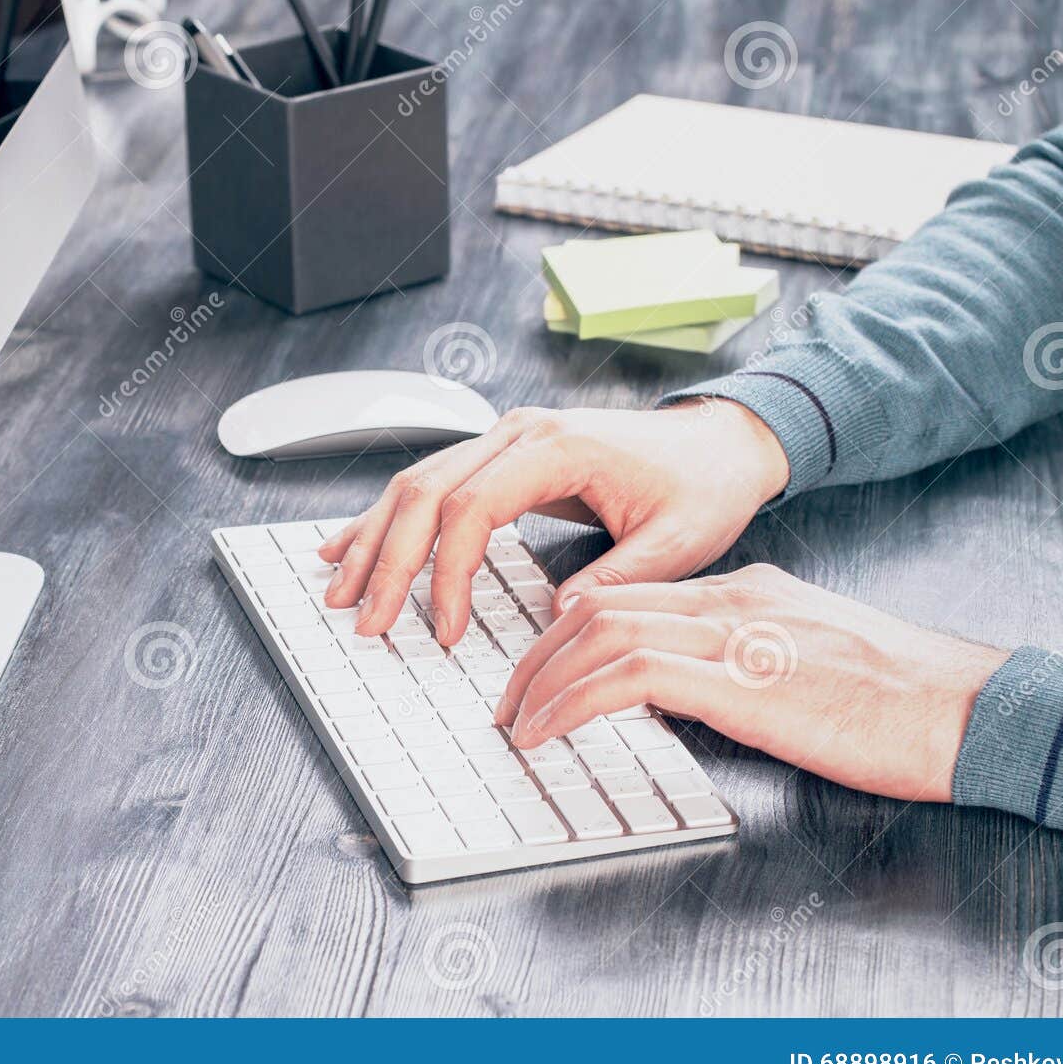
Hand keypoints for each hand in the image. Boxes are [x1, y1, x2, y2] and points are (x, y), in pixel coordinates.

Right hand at [318, 400, 789, 645]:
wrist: (720, 442)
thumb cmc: (702, 485)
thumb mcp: (676, 543)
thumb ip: (616, 581)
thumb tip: (557, 620)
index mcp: (556, 446)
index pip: (471, 508)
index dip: (446, 574)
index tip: (446, 631)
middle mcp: (518, 433)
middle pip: (426, 493)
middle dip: (389, 561)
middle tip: (366, 621)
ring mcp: (504, 438)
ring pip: (416, 484)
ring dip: (375, 539)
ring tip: (342, 590)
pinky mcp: (501, 455)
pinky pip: (431, 483)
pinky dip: (389, 517)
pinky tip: (352, 544)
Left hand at [496, 564, 1009, 801]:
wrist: (966, 708)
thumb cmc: (900, 699)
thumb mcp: (808, 658)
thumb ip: (744, 656)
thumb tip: (685, 687)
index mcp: (747, 591)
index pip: (629, 595)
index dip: (568, 631)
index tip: (539, 668)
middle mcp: (732, 601)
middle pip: (599, 607)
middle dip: (538, 654)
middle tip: (508, 698)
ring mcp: (734, 636)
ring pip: (601, 634)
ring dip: (542, 681)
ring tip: (514, 723)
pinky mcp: (739, 681)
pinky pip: (628, 677)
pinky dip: (573, 703)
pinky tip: (548, 732)